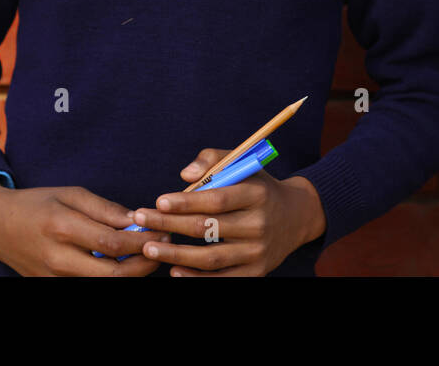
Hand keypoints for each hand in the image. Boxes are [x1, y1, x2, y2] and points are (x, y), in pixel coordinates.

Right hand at [0, 177, 167, 276]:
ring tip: (148, 256)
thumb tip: (137, 220)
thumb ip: (105, 209)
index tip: (163, 231)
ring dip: (131, 274)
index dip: (143, 242)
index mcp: (63, 228)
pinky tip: (124, 264)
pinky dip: (111, 276)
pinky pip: (88, 285)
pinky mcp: (51, 286)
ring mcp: (53, 277)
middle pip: (112, 275)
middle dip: (145, 264)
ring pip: (102, 284)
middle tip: (163, 248)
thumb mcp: (71, 194)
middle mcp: (58, 258)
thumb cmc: (37, 203)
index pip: (114, 244)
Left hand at [129, 148, 326, 276]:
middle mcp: (259, 224)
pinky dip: (196, 277)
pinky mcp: (256, 272)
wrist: (296, 217)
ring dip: (176, 255)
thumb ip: (213, 160)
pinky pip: (222, 279)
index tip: (159, 200)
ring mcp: (258, 251)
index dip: (187, 201)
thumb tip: (185, 175)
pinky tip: (173, 270)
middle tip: (143, 220)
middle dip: (170, 225)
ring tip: (149, 248)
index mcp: (256, 194)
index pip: (217, 199)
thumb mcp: (243, 165)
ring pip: (211, 257)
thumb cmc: (258, 187)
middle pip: (209, 228)